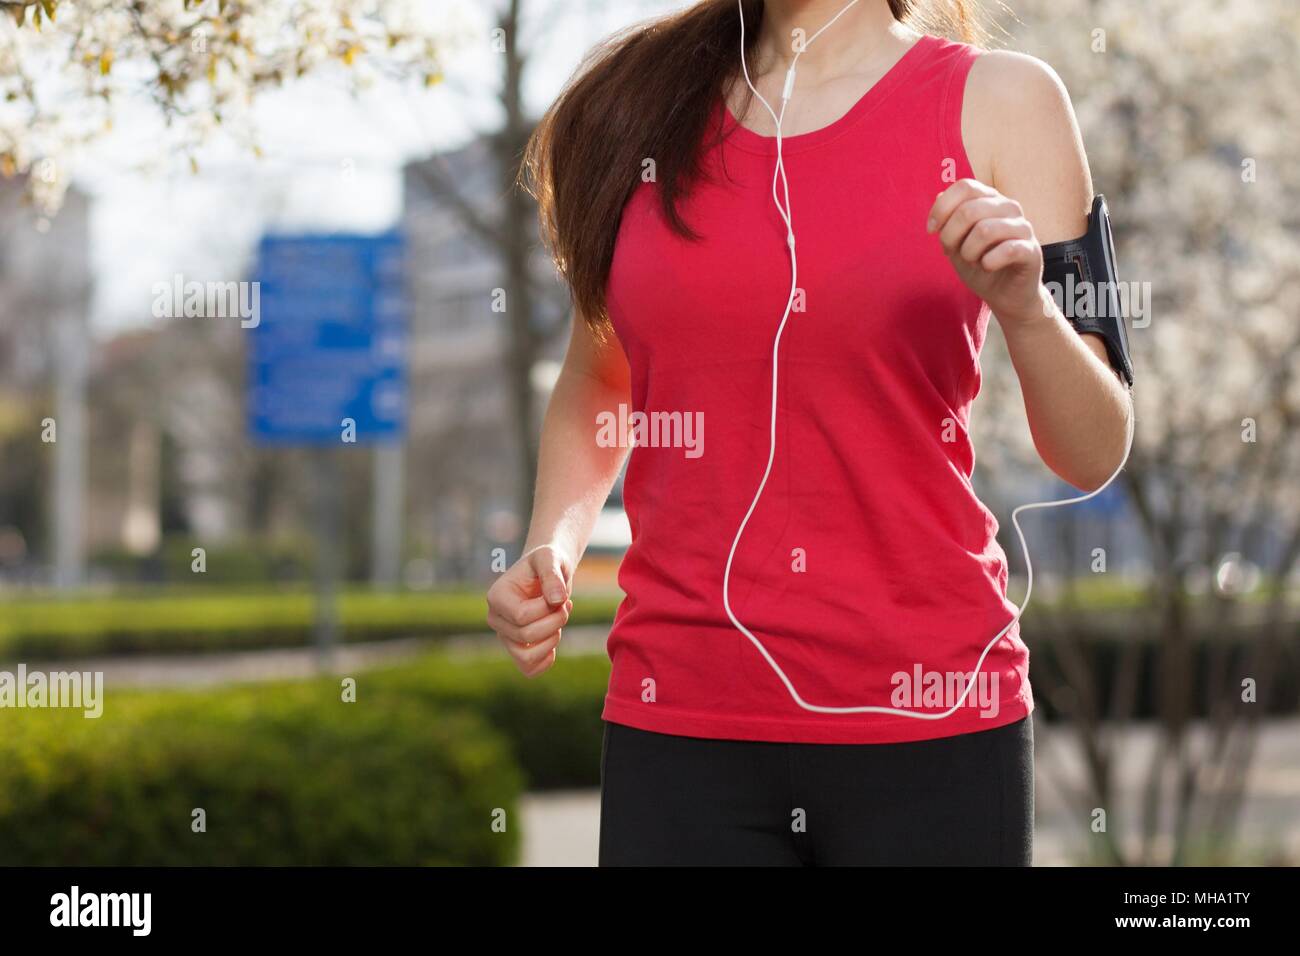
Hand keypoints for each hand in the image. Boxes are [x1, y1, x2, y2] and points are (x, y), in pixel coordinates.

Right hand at [485, 544, 572, 677]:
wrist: (548, 571)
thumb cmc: (547, 562)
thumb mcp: (551, 558)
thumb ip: (552, 575)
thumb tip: (557, 600)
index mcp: (496, 597)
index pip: (522, 617)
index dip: (547, 609)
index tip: (559, 595)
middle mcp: (495, 619)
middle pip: (526, 636)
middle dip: (555, 622)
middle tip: (566, 605)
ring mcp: (505, 636)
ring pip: (526, 657)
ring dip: (552, 640)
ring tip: (559, 620)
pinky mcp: (517, 648)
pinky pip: (528, 669)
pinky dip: (546, 660)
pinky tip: (555, 637)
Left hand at [927, 178, 1048, 328]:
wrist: (1006, 294)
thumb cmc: (981, 264)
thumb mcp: (956, 243)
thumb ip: (947, 221)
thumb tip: (938, 196)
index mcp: (989, 200)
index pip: (965, 187)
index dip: (942, 208)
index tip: (931, 230)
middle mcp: (1008, 207)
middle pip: (969, 210)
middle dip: (950, 236)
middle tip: (952, 252)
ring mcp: (1022, 227)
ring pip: (985, 230)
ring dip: (969, 252)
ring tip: (973, 260)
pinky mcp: (1032, 250)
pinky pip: (1007, 250)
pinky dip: (989, 262)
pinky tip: (988, 267)